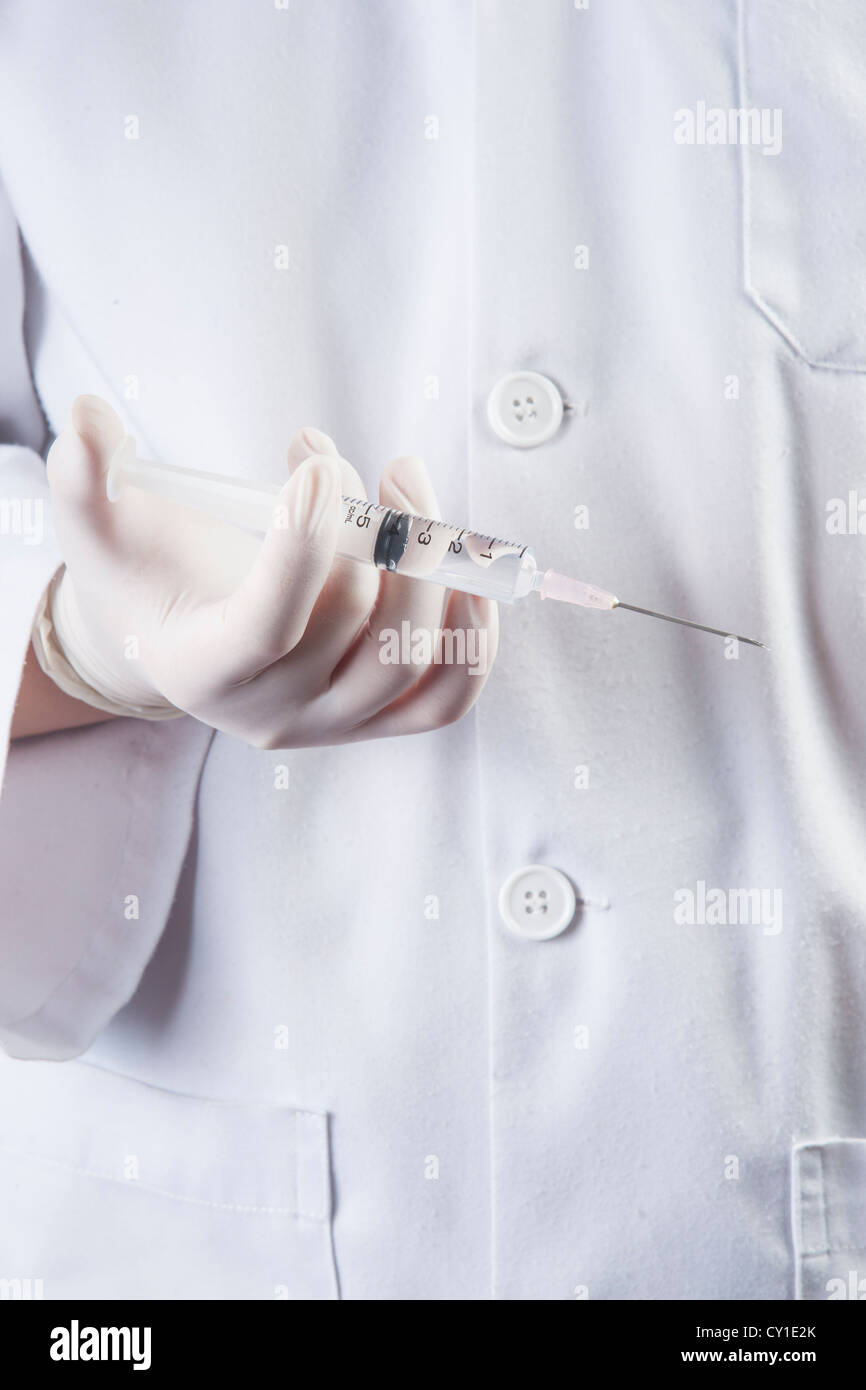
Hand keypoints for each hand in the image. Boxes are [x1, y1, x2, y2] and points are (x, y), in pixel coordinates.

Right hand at [45, 396, 498, 746]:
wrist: (178, 632)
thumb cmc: (147, 571)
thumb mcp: (102, 525)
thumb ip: (85, 477)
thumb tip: (88, 417)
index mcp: (202, 668)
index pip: (266, 627)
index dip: (302, 547)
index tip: (319, 464)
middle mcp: (272, 712)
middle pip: (353, 635)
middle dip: (381, 537)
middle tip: (385, 469)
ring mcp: (331, 722)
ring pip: (408, 663)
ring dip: (432, 570)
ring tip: (414, 494)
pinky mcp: (376, 718)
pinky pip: (444, 698)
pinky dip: (472, 640)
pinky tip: (464, 571)